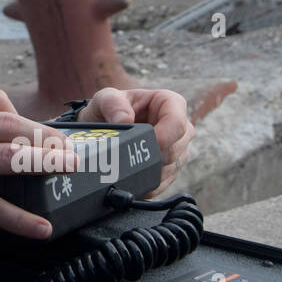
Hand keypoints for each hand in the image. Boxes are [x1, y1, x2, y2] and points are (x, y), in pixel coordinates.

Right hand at [0, 87, 78, 239]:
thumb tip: (2, 129)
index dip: (24, 117)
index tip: (39, 132)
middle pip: (10, 124)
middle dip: (47, 138)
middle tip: (70, 150)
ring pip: (7, 158)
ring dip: (45, 165)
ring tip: (67, 171)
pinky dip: (21, 220)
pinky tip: (39, 227)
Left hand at [77, 87, 194, 196]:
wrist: (103, 128)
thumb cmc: (109, 108)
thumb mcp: (105, 98)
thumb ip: (112, 103)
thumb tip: (124, 120)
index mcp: (169, 103)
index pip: (178, 121)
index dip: (166, 134)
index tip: (151, 142)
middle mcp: (178, 127)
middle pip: (177, 148)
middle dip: (154, 154)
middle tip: (130, 155)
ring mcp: (177, 149)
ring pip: (173, 166)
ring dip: (151, 170)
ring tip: (128, 164)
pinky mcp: (170, 168)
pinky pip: (166, 181)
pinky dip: (150, 183)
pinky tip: (133, 178)